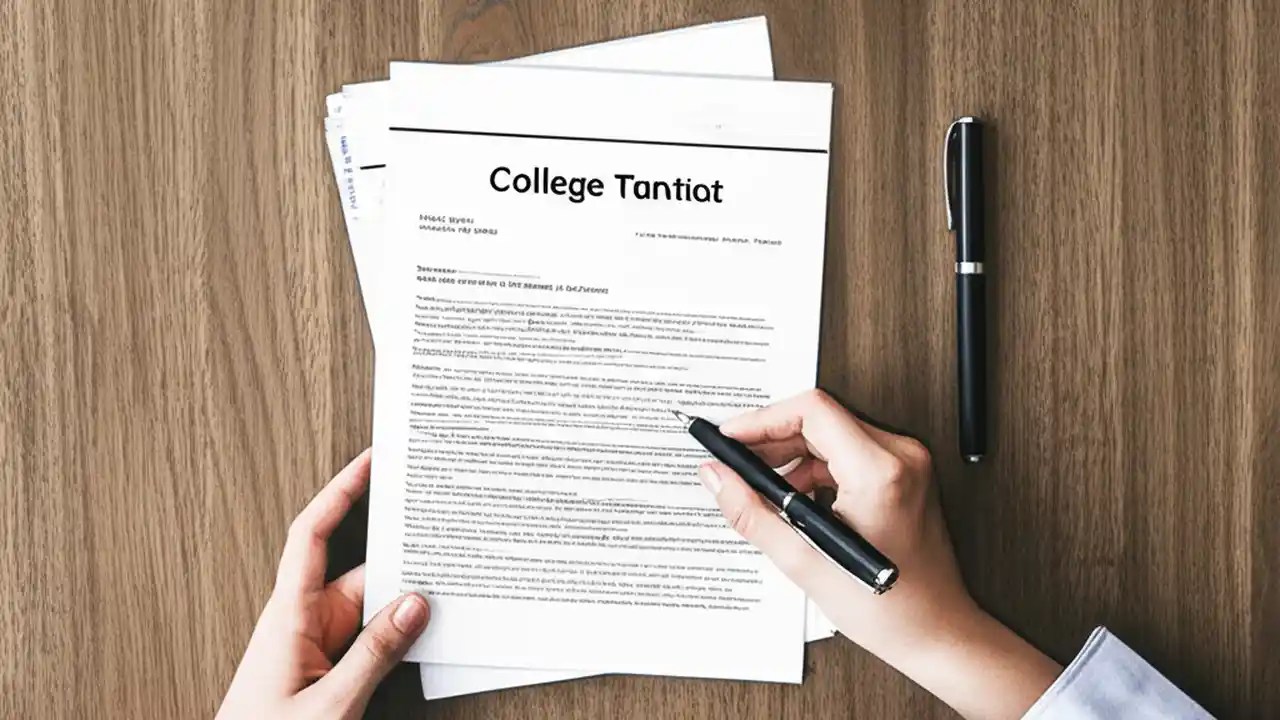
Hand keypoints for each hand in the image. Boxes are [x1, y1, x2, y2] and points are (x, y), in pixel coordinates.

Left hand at [217, 449, 429, 719]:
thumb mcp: (330, 704)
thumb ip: (375, 655)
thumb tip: (415, 604)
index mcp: (289, 616)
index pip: (312, 534)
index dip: (340, 491)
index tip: (371, 460)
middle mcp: (301, 622)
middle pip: (357, 569)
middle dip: (395, 548)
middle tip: (435, 519)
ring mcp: (313, 646)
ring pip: (368, 605)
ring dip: (401, 596)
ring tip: (446, 581)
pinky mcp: (324, 669)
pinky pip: (367, 635)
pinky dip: (396, 627)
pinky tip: (424, 628)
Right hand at [698, 390, 1059, 719]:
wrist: (937, 631)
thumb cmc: (890, 609)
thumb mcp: (805, 562)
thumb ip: (752, 514)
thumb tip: (718, 478)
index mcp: (879, 472)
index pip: (812, 411)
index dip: (762, 419)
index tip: (732, 436)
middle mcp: (900, 457)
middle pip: (820, 419)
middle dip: (772, 439)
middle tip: (736, 463)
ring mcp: (907, 462)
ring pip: (832, 433)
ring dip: (793, 456)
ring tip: (765, 492)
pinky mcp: (904, 473)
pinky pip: (849, 451)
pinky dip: (816, 468)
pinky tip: (796, 500)